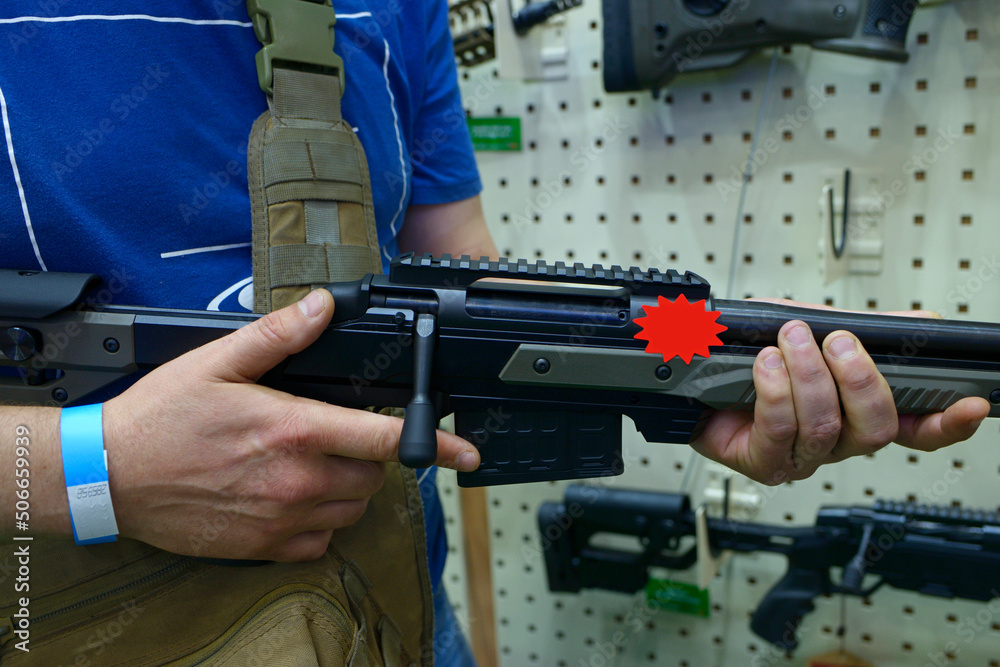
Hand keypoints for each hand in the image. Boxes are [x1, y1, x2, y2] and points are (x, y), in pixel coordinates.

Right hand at [103, 289, 479, 560]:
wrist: (109, 477)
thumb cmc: (161, 418)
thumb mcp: (219, 362)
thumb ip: (280, 335)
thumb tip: (322, 307)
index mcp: (295, 430)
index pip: (384, 438)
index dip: (435, 445)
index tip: (465, 453)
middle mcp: (297, 480)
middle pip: (373, 473)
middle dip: (368, 453)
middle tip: (333, 434)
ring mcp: (282, 518)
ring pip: (353, 506)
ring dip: (347, 485)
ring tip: (309, 462)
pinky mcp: (266, 546)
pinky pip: (322, 539)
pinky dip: (321, 519)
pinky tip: (291, 496)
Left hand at [691, 300, 989, 484]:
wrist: (691, 375)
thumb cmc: (753, 357)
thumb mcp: (815, 328)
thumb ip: (865, 328)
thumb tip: (923, 319)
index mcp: (857, 413)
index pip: (918, 430)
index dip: (948, 423)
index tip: (971, 403)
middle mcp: (836, 441)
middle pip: (876, 430)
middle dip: (859, 379)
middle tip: (837, 342)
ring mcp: (800, 456)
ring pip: (826, 427)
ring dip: (808, 374)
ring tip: (789, 341)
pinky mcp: (762, 463)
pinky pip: (780, 430)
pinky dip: (774, 389)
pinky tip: (765, 365)